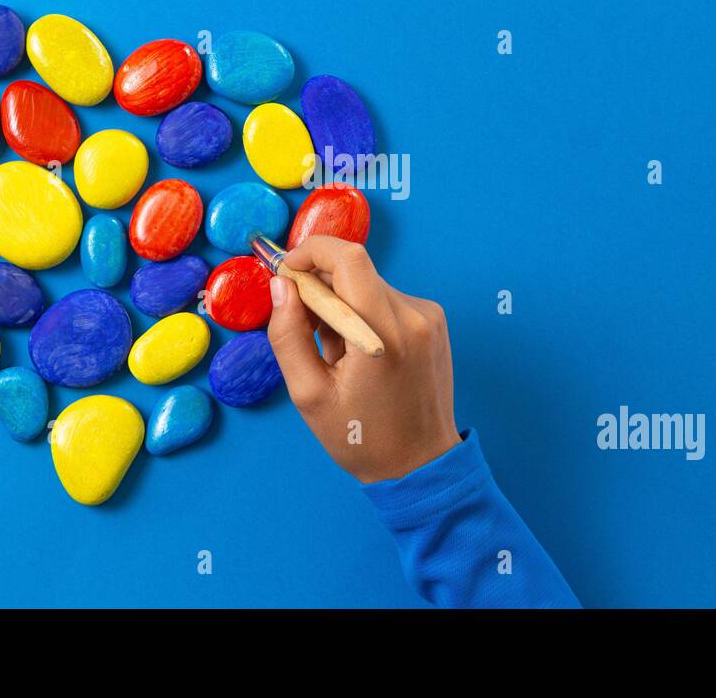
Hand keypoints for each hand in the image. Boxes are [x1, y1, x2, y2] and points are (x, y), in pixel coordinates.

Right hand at [266, 236, 461, 483]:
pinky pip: (386, 299)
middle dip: (321, 288)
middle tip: (306, 331)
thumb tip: (281, 286)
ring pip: (369, 285)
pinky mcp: (434, 321)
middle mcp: (414, 316)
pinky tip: (361, 356)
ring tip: (338, 356)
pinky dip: (364, 314)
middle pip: (356, 270)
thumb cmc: (361, 437)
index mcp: (384, 334)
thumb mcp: (309, 394)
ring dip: (342, 306)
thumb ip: (288, 335)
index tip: (286, 274)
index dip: (311, 252)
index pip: (349, 258)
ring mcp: (429, 316)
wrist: (420, 464)